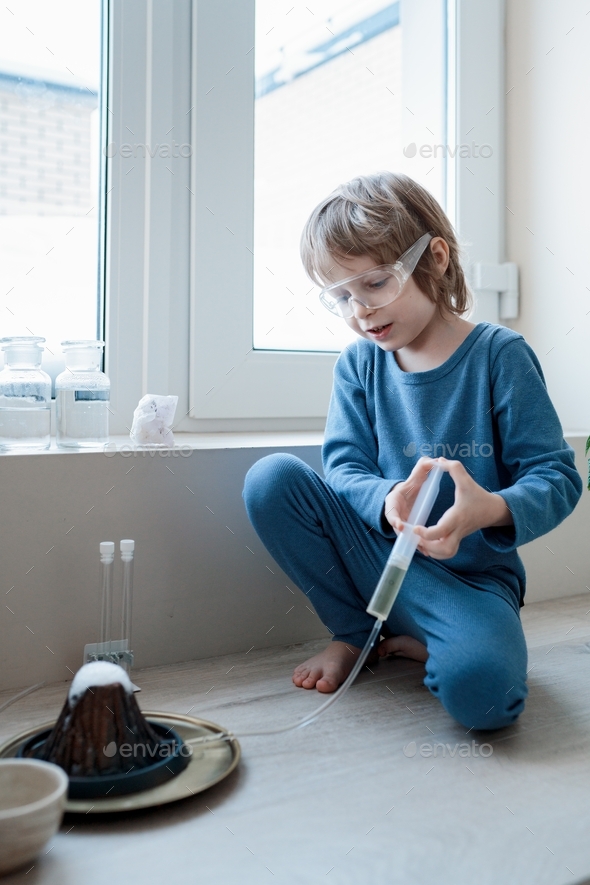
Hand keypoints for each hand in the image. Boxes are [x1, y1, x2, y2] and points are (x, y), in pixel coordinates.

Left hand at [384, 457, 512, 559]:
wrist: (493, 510)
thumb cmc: (478, 496)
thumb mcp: (466, 480)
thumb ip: (453, 468)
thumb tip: (438, 460)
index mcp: (457, 517)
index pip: (440, 531)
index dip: (426, 533)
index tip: (416, 527)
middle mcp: (457, 530)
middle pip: (444, 549)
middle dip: (427, 546)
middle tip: (416, 537)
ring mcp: (458, 537)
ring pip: (445, 554)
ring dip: (431, 551)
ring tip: (419, 542)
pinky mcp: (457, 540)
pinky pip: (446, 553)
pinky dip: (436, 553)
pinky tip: (427, 544)